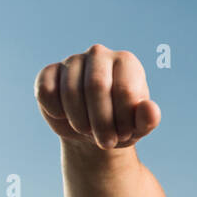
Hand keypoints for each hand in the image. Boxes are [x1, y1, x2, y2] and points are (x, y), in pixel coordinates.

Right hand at [35, 44, 160, 149]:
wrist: (92, 132)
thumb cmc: (120, 126)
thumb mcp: (138, 128)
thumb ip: (148, 119)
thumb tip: (150, 109)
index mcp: (127, 62)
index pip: (124, 88)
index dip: (123, 119)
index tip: (124, 135)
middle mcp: (99, 54)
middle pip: (96, 86)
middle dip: (101, 122)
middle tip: (106, 142)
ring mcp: (72, 61)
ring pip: (69, 91)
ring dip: (79, 122)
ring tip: (88, 130)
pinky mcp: (49, 72)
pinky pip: (46, 92)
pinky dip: (56, 112)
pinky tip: (65, 117)